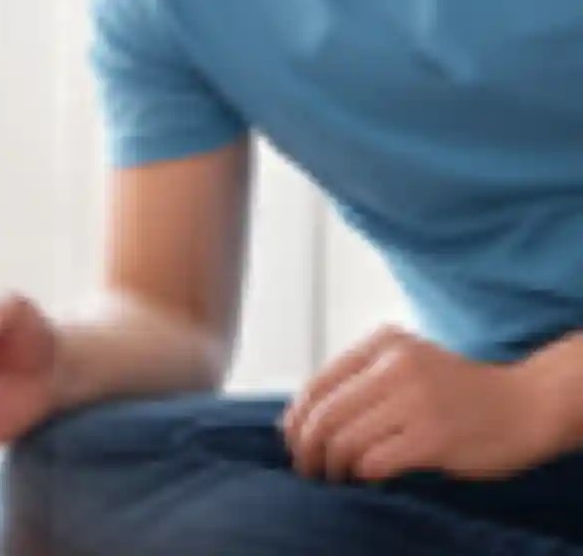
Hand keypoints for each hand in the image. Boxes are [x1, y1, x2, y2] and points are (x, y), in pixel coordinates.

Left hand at [283, 325, 553, 482]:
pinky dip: (362, 474)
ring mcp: (416, 400)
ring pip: (344, 440)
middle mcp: (396, 365)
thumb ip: (358, 384)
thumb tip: (294, 421)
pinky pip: (373, 461)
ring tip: (337, 475)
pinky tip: (369, 477)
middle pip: (324, 416)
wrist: (526, 404)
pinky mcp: (433, 436)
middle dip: (307, 449)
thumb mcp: (405, 367)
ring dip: (332, 466)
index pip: (316, 385)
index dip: (296, 421)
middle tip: (309, 468)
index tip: (294, 443)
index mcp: (383, 344)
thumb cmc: (456, 393)